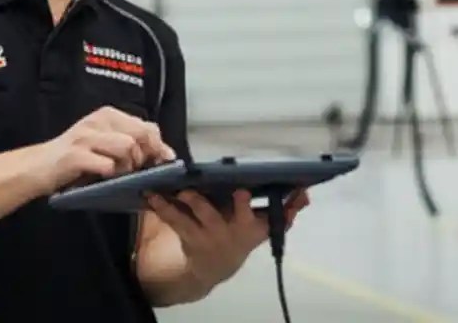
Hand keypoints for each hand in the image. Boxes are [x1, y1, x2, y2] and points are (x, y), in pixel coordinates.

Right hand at [36, 106, 176, 192]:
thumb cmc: (76, 157)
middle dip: (145, 156)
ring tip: (118, 174)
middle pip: (141, 135)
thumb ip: (130, 142)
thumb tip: (164, 153)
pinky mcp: (75, 156)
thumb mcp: (104, 142)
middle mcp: (98, 121)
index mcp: (108, 115)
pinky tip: (104, 178)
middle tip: (136, 170)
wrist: (38, 166)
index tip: (162, 162)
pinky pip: (107, 165)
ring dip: (128, 166)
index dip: (159, 146)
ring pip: (127, 147)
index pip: (147, 126)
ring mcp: (86, 137)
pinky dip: (111, 175)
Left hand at [146, 188, 310, 291]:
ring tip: (167, 188)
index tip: (241, 190)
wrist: (215, 269)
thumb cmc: (243, 237)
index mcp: (247, 227)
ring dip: (178, 203)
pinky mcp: (186, 235)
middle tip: (195, 189)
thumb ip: (288, 210)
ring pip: (189, 217)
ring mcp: (204, 235)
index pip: (250, 214)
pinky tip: (152, 194)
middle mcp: (225, 232)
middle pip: (216, 216)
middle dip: (203, 204)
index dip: (245, 204)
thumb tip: (306, 193)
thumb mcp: (266, 227)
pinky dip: (161, 206)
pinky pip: (172, 219)